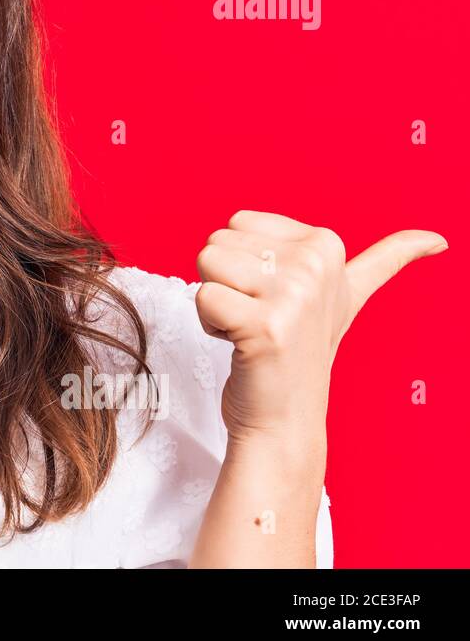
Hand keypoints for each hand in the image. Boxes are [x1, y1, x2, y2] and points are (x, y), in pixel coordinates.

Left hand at [194, 210, 447, 446]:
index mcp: (327, 244)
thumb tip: (437, 239)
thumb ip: (386, 262)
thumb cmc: (302, 350)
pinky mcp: (265, 327)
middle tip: (261, 317)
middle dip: (227, 281)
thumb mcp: (349, 297)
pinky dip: (211, 325)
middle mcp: (314, 263)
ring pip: (206, 263)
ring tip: (252, 329)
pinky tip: (242, 345)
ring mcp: (293, 295)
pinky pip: (203, 298)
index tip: (276, 297)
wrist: (286, 418)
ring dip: (218, 302)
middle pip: (217, 239)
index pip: (238, 222)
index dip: (244, 262)